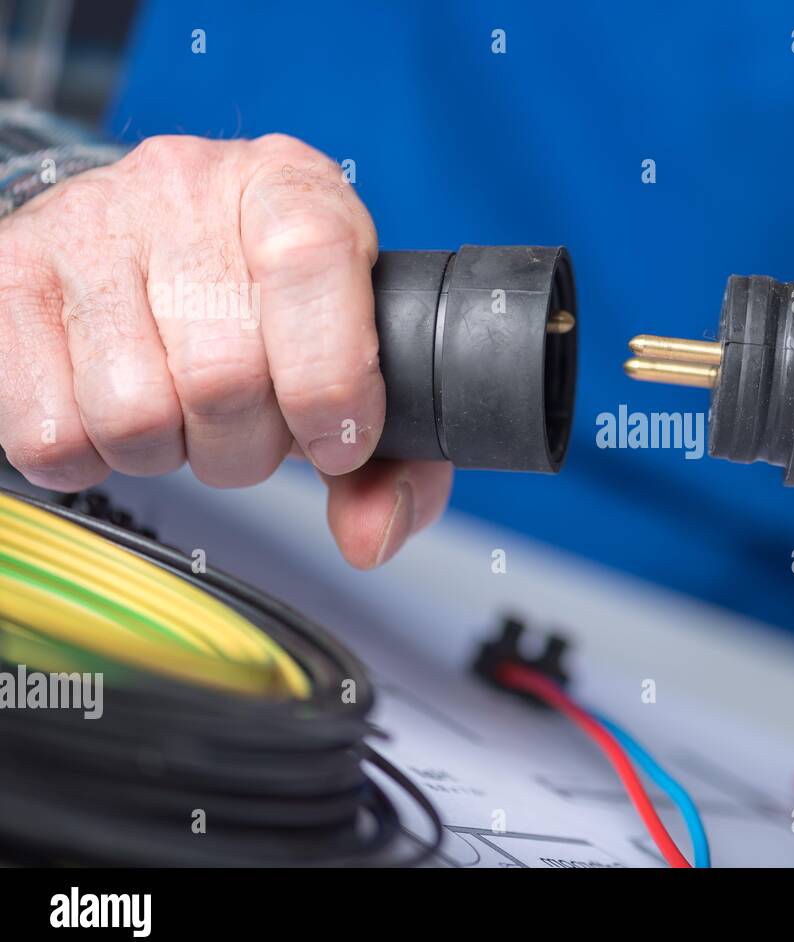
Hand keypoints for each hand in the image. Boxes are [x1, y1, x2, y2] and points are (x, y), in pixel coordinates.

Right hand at [0, 134, 449, 567]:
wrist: (150, 234)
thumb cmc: (267, 306)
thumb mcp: (355, 357)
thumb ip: (390, 459)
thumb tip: (373, 538)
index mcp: (292, 189)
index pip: (310, 264)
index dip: (330, 382)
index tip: (338, 441)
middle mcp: (186, 186)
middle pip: (223, 375)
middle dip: (249, 445)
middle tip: (250, 427)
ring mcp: (87, 225)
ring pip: (133, 414)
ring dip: (169, 453)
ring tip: (183, 411)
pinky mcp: (10, 275)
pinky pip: (49, 433)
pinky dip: (93, 457)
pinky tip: (118, 410)